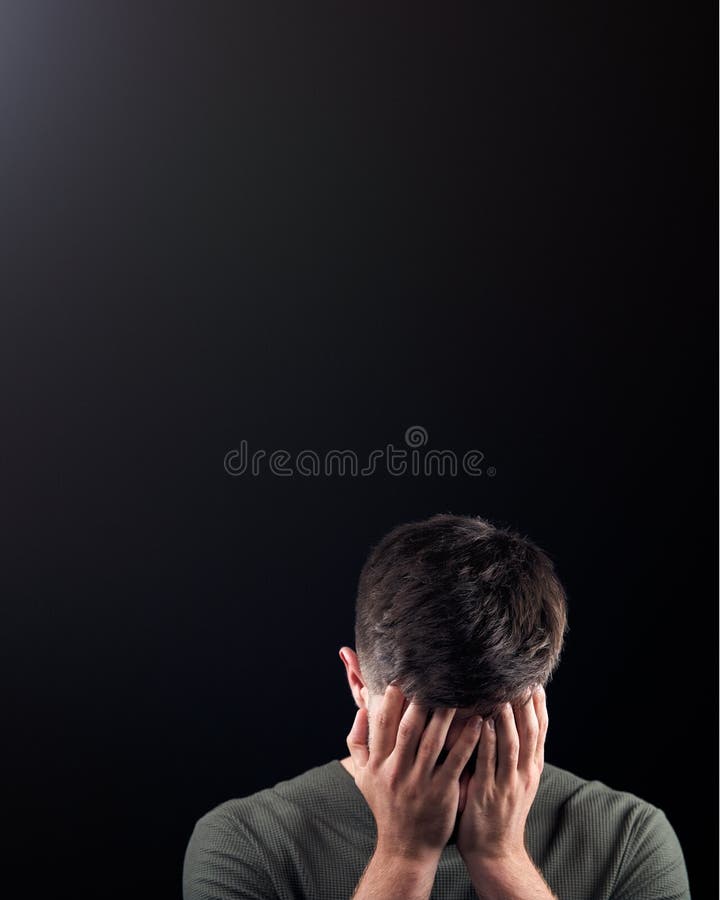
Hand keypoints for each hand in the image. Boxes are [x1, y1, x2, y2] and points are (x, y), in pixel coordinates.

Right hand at [346, 683, 483, 864]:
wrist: (405, 848)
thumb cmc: (386, 807)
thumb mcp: (363, 777)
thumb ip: (357, 743)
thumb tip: (360, 711)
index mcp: (378, 763)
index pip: (383, 723)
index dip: (392, 698)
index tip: (402, 676)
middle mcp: (397, 770)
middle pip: (408, 727)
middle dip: (420, 700)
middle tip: (434, 676)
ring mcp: (420, 782)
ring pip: (433, 740)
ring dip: (446, 714)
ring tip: (459, 692)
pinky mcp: (442, 792)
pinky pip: (456, 760)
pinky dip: (467, 740)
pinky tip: (478, 722)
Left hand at [456, 685, 547, 862]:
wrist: (495, 852)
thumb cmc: (501, 812)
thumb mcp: (516, 782)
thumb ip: (515, 754)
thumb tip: (511, 721)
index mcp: (532, 769)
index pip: (541, 732)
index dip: (539, 707)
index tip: (535, 683)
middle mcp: (524, 774)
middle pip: (531, 733)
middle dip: (527, 706)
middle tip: (522, 680)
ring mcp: (508, 784)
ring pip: (512, 745)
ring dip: (508, 719)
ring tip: (503, 695)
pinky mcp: (488, 794)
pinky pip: (489, 762)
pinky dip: (487, 741)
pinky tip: (482, 723)